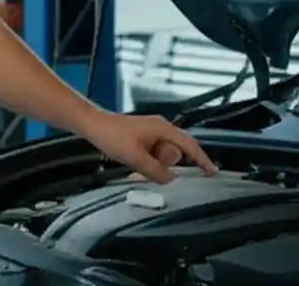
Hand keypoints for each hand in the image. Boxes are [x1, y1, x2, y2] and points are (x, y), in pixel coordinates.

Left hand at [79, 111, 217, 183]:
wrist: (91, 125)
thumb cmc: (113, 137)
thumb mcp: (136, 157)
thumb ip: (156, 171)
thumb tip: (171, 180)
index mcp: (164, 129)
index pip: (190, 146)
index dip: (202, 160)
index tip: (212, 173)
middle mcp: (162, 128)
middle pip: (175, 153)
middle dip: (164, 163)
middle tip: (142, 160)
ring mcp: (152, 132)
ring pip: (163, 156)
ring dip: (153, 162)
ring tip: (134, 159)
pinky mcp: (144, 137)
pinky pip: (153, 153)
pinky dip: (147, 160)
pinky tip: (133, 159)